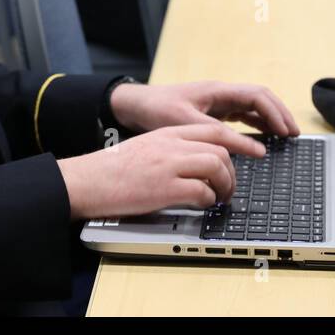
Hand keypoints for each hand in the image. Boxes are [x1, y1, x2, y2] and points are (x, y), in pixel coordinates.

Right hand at [57, 123, 266, 218]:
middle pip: (219, 148)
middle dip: (232, 170)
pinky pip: (201, 191)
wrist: (85, 180)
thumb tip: (197, 164)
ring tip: (220, 198)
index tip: (248, 153)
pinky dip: (208, 200)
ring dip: (225, 185)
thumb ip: (171, 150)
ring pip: (216, 165)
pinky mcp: (164, 188)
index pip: (211, 130)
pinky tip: (202, 205)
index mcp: (166, 133)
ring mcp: (168, 165)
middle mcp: (170, 145)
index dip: (236, 142)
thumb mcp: (144, 148)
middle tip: (228, 186)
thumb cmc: (111, 170)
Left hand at [109, 80, 299, 136]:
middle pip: (260, 98)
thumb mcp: (188, 123)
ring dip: (271, 119)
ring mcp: (218, 102)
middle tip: (295, 134)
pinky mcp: (213, 112)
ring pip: (253, 106)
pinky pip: (242, 115)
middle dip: (280, 114)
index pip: (257, 96)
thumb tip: (251, 148)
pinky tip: (264, 137)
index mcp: (218, 91)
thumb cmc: (157, 110)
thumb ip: (219, 135)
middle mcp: (221, 93)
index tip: (286, 131)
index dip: (275, 112)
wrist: (134, 106)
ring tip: (286, 136)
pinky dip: (256, 124)